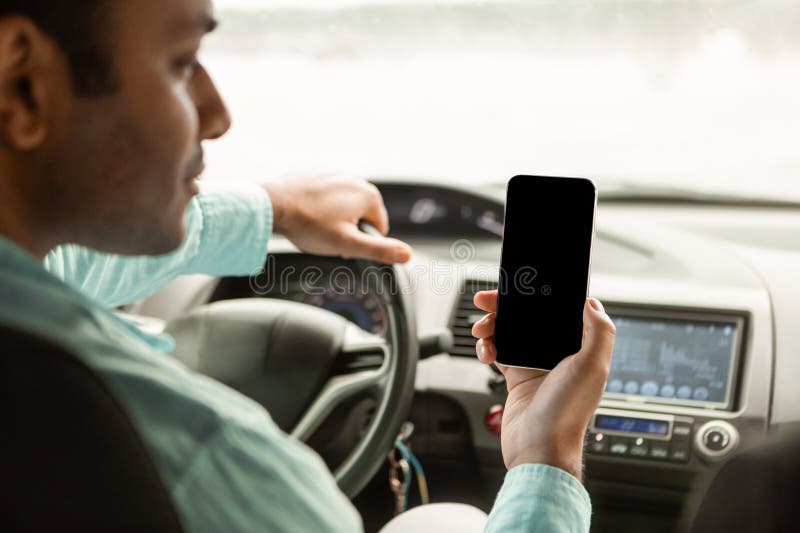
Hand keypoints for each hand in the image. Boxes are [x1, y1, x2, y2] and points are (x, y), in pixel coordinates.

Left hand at [263, 174, 412, 263]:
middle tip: (327, 237)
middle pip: (361, 215)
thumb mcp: (347, 244)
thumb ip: (379, 250)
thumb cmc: (308, 224)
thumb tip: (407, 255)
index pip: (379, 229)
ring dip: (333, 217)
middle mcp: (355, 180)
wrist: (272, 204)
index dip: (361, 242)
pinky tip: (305, 212)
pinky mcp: (316, 172)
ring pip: (343, 205)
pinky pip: (324, 194)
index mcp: (368, 196)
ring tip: (314, 225)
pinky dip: (318, 204)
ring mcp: (335, 173)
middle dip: (348, 229)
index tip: (342, 245)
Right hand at [471, 291, 615, 480]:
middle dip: (506, 307)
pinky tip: (486, 351)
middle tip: (487, 300)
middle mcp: (560, 355)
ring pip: (512, 332)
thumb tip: (592, 303)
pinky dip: (488, 347)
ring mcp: (537, 366)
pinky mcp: (518, 377)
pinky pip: (500, 352)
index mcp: (580, 349)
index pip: (559, 311)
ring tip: (482, 329)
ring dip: (493, 325)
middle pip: (530, 318)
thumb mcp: (591, 367)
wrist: (539, 449)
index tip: (520, 286)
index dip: (538, 295)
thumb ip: (599, 331)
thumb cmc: (567, 414)